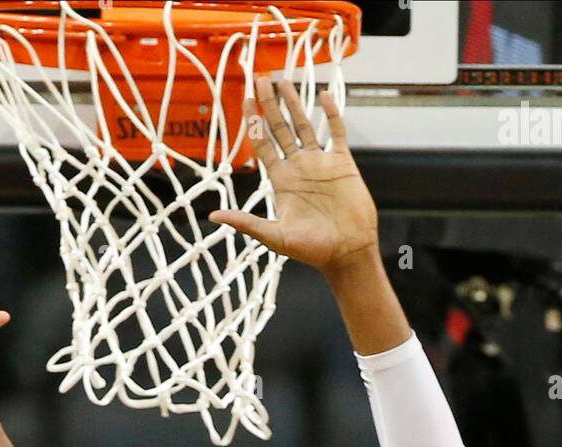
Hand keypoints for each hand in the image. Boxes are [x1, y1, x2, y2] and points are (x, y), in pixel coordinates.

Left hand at [208, 77, 377, 272]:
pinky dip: (331, 113)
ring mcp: (320, 163)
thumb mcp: (274, 237)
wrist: (347, 252)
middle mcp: (298, 168)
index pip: (263, 144)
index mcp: (281, 181)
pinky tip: (323, 95)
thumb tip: (214, 216)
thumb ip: (246, 223)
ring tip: (283, 81)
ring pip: (304, 125)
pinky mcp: (342, 163)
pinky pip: (335, 131)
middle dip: (270, 104)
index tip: (245, 99)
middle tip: (261, 79)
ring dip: (295, 103)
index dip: (253, 122)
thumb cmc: (312, 250)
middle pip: (280, 128)